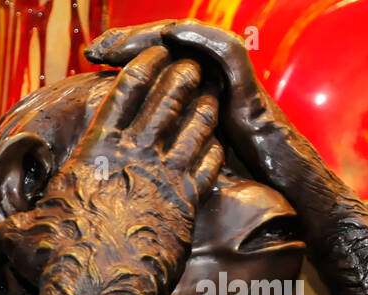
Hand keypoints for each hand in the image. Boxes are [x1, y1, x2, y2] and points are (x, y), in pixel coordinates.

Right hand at [0, 47, 222, 294]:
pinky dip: (214, 150)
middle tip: (190, 68)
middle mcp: (132, 156)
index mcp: (93, 152)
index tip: (156, 55)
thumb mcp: (16, 240)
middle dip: (180, 78)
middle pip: (166, 99)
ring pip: (194, 127)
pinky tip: (215, 145)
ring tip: (208, 98)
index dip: (142, 68)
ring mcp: (164, 178)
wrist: (93, 294)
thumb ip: (6, 234)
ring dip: (202, 108)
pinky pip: (210, 166)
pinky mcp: (186, 206)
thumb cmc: (53, 262)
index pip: (123, 94)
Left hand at [86, 21, 283, 175]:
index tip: (88, 57)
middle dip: (128, 41)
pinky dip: (202, 39)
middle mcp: (202, 83)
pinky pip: (226, 53)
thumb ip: (145, 150)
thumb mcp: (173, 163)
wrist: (278, 187)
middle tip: (96, 46)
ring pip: (190, 42)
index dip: (119, 56)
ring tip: (125, 37)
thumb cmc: (223, 180)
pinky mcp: (246, 86)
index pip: (146, 65)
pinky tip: (176, 35)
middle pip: (162, 48)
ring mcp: (224, 81)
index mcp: (181, 99)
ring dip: (156, 34)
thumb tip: (99, 159)